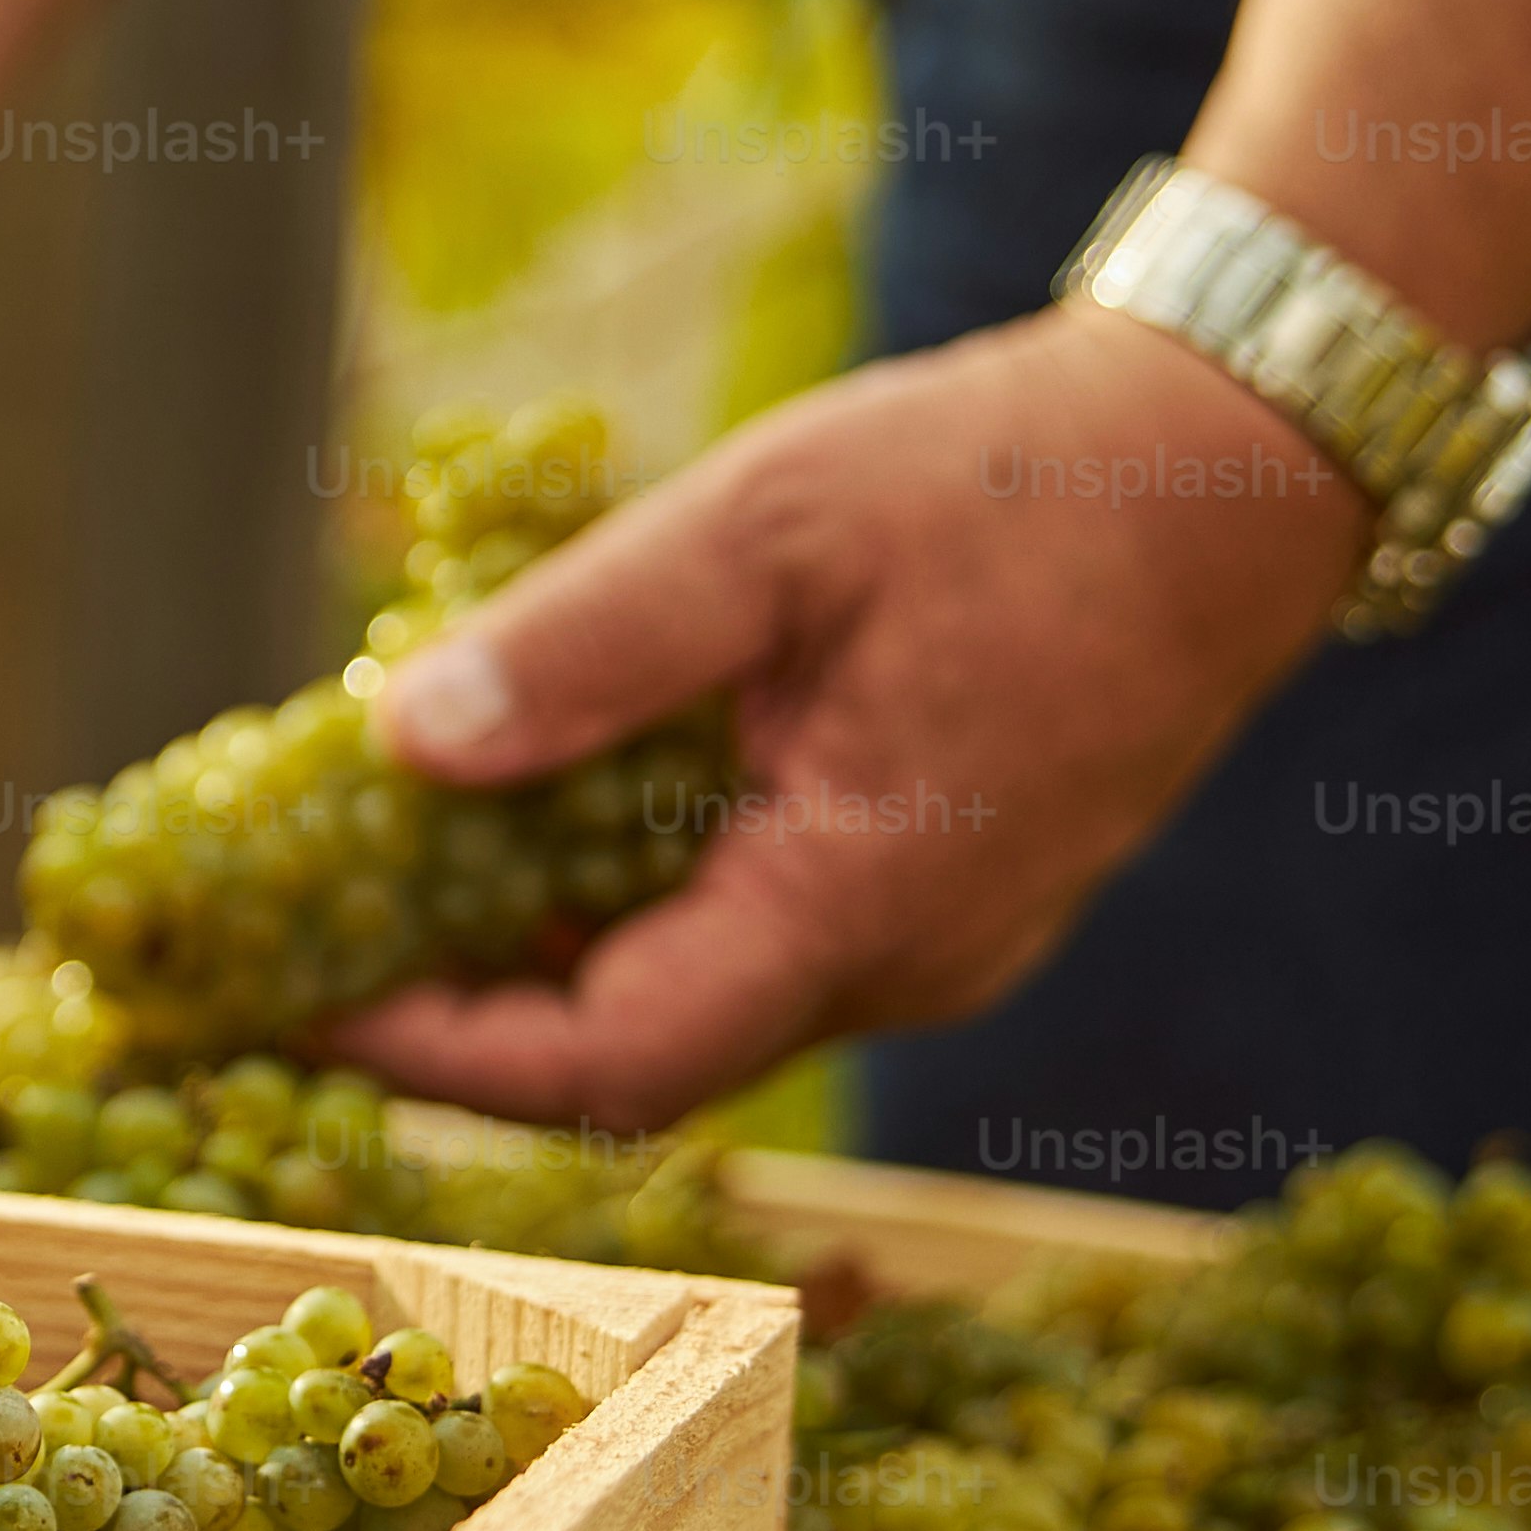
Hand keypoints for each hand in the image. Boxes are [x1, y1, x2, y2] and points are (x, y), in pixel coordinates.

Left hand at [321, 306, 1368, 1130]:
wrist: (1237, 464)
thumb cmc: (1014, 479)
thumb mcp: (770, 524)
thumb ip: (588, 643)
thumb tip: (403, 741)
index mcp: (863, 902)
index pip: (608, 1066)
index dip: (434, 1053)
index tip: (292, 1001)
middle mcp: (904, 964)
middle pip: (634, 1055)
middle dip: (458, 1011)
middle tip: (293, 931)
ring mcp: (934, 939)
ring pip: (691, 996)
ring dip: (538, 945)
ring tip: (376, 852)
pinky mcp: (938, 888)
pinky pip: (753, 934)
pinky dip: (627, 892)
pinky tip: (539, 795)